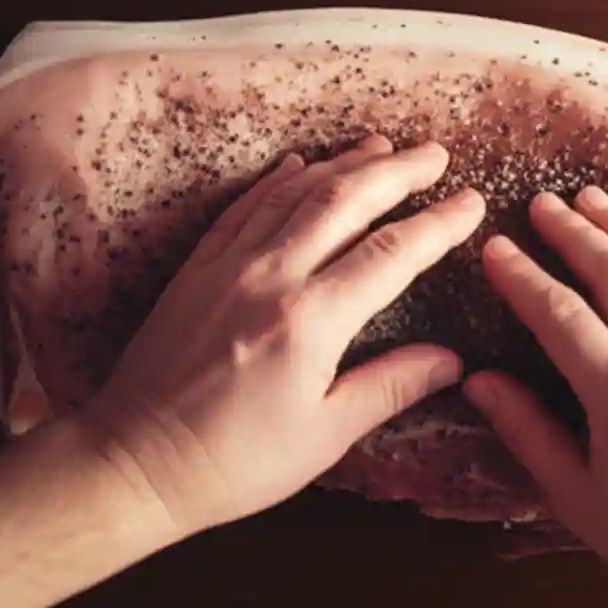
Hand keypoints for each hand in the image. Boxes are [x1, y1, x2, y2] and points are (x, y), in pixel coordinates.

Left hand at [79, 135, 484, 535]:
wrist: (135, 462)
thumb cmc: (235, 461)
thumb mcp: (325, 435)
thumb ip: (390, 386)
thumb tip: (450, 359)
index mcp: (310, 320)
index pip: (391, 255)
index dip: (438, 225)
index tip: (472, 203)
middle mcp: (270, 276)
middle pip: (345, 201)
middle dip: (397, 171)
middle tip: (435, 153)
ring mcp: (228, 265)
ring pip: (295, 192)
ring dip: (344, 163)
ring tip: (383, 145)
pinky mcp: (197, 268)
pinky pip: (244, 206)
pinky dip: (277, 178)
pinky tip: (300, 162)